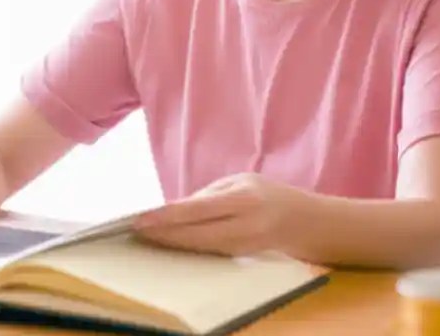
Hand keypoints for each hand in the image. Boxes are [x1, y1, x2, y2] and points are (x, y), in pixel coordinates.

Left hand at [132, 173, 305, 256]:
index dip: (167, 217)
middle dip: (163, 234)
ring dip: (171, 243)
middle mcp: (245, 225)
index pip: (198, 210)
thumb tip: (171, 210)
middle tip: (135, 231)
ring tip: (146, 237)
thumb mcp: (239, 182)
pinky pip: (208, 253)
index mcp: (244, 199)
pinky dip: (186, 249)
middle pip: (196, 235)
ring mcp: (244, 245)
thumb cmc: (266, 194)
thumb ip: (207, 196)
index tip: (140, 218)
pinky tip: (169, 244)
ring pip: (200, 248)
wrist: (304, 221)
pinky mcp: (241, 258)